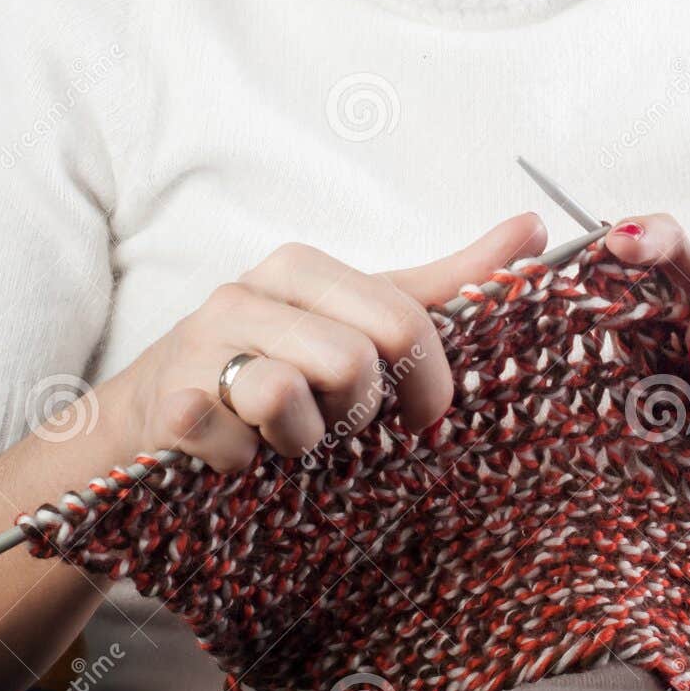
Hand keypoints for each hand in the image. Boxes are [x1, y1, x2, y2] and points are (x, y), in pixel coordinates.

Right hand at [105, 212, 547, 470]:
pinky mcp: (166, 403)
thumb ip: (447, 283)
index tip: (428, 417)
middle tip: (342, 422)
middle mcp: (248, 294)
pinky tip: (234, 453)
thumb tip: (533, 228)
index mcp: (303, 268)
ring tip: (286, 436)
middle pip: (352, 362)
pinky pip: (222, 438)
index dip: (429, 380)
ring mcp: (200, 346)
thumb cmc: (277, 358)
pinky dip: (238, 462)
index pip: (402, 318)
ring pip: (286, 400)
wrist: (156, 408)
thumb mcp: (359, 316)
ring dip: (301, 441)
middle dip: (359, 410)